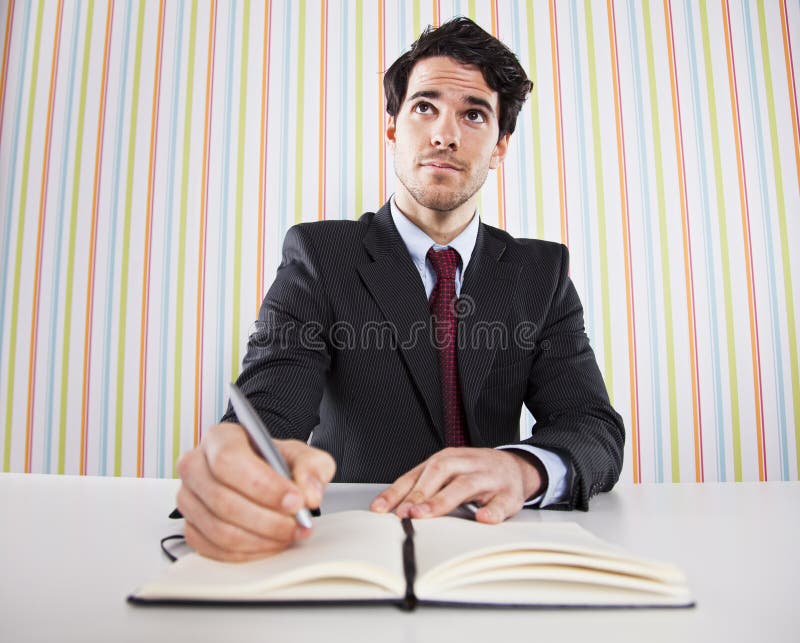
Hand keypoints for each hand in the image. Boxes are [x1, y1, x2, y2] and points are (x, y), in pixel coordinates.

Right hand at [176, 423, 335, 560]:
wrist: (264, 476)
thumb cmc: (276, 462)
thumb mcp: (303, 456)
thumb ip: (313, 467)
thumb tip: (309, 494)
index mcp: (220, 438)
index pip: (229, 460)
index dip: (262, 485)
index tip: (294, 501)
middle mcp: (195, 466)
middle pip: (221, 499)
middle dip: (266, 519)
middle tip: (296, 524)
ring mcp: (188, 498)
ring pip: (218, 529)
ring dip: (260, 539)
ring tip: (289, 534)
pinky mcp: (190, 527)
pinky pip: (213, 549)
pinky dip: (247, 553)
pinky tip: (270, 543)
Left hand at [369, 448, 542, 523]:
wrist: (515, 467)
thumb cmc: (474, 473)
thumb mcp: (448, 474)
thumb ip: (422, 490)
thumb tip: (393, 512)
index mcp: (447, 459)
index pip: (416, 474)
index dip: (397, 492)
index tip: (380, 509)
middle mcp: (466, 464)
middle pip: (440, 472)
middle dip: (419, 493)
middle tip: (404, 513)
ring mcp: (488, 478)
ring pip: (465, 485)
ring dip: (443, 500)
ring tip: (427, 515)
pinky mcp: (509, 494)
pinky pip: (501, 503)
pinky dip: (492, 511)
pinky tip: (482, 519)